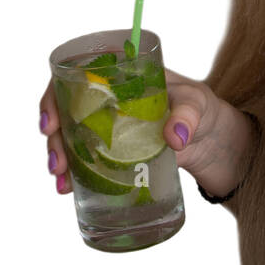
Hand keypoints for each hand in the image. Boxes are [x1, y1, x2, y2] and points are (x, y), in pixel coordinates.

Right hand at [38, 67, 236, 195]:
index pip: (77, 76)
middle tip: (57, 163)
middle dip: (53, 136)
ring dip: (59, 157)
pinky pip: (85, 159)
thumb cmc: (204, 109)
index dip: (55, 94)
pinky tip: (68, 189)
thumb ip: (188, 115)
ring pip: (70, 137)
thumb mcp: (198, 103)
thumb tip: (175, 137)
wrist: (213, 142)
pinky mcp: (115, 153)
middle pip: (66, 110)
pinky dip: (73, 174)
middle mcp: (108, 100)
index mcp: (122, 77)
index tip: (51, 122)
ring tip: (61, 182)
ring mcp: (109, 128)